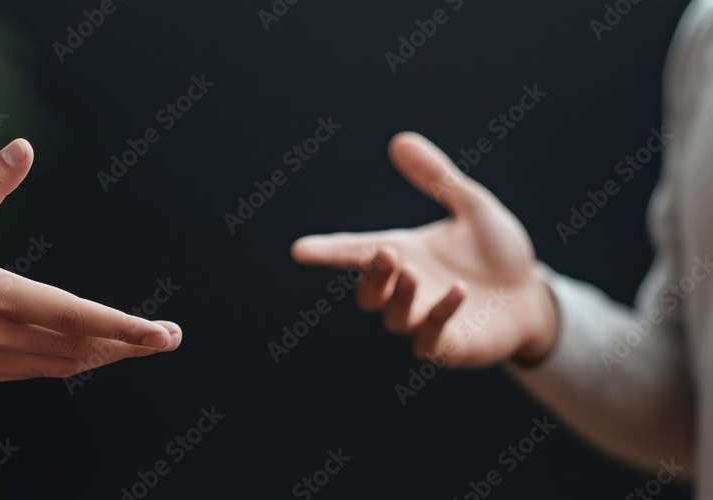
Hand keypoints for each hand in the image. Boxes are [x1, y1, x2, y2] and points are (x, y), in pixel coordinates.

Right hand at [0, 139, 181, 382]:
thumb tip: (24, 147)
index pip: (74, 316)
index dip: (122, 327)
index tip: (160, 333)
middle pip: (79, 348)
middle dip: (128, 345)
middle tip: (167, 339)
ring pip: (61, 365)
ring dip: (101, 355)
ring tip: (137, 344)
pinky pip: (35, 370)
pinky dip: (68, 360)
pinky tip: (85, 350)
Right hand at [291, 132, 555, 366]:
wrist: (533, 295)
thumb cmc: (497, 253)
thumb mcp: (473, 207)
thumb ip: (438, 178)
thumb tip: (400, 140)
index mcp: (403, 254)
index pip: (354, 254)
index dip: (326, 252)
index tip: (299, 249)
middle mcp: (406, 291)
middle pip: (369, 294)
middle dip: (371, 275)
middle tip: (386, 254)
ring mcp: (424, 322)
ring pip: (394, 318)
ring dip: (400, 296)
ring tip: (413, 273)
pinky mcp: (449, 347)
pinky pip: (431, 338)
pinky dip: (438, 315)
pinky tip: (457, 291)